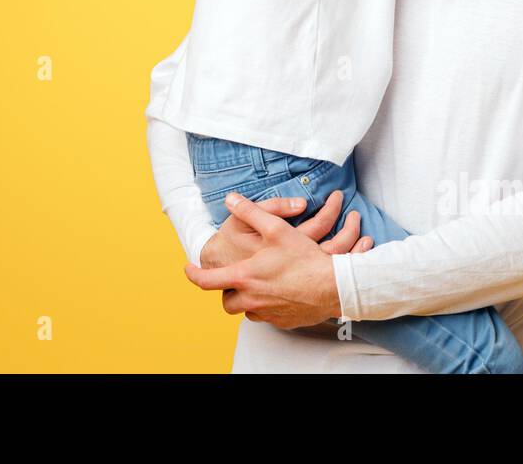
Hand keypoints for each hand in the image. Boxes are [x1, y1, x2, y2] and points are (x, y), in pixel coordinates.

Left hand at [186, 192, 344, 328]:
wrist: (334, 287)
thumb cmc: (305, 259)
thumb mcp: (276, 228)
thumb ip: (250, 212)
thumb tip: (231, 199)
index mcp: (244, 277)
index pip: (206, 281)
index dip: (193, 275)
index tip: (188, 269)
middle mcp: (251, 299)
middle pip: (226, 303)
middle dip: (225, 291)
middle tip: (231, 281)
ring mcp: (267, 313)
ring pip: (246, 311)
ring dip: (246, 300)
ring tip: (256, 286)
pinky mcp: (283, 322)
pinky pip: (266, 316)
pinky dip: (266, 306)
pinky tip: (278, 293)